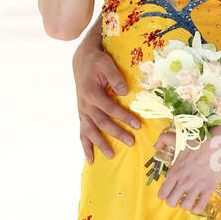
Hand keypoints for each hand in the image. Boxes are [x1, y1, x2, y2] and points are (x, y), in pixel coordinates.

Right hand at [73, 36, 140, 161]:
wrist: (82, 60)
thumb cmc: (97, 61)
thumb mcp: (106, 63)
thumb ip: (115, 77)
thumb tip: (125, 92)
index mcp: (91, 93)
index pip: (110, 109)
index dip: (124, 117)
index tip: (138, 125)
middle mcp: (85, 105)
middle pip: (102, 123)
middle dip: (117, 133)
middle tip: (131, 142)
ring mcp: (82, 111)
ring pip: (90, 131)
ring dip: (100, 144)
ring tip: (111, 156)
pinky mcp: (82, 114)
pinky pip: (82, 133)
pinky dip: (85, 146)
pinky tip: (90, 159)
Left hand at [156, 132, 220, 214]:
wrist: (217, 145)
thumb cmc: (197, 143)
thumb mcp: (177, 139)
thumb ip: (163, 140)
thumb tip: (155, 145)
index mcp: (174, 172)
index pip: (162, 194)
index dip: (164, 195)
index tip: (170, 192)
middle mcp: (183, 182)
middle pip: (171, 203)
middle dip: (174, 201)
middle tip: (179, 196)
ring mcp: (196, 186)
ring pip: (185, 206)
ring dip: (186, 204)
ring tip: (189, 199)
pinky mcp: (208, 189)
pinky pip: (200, 207)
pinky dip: (198, 208)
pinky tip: (198, 203)